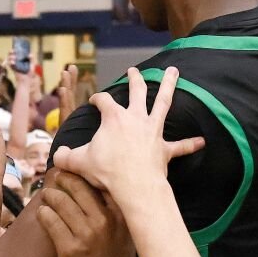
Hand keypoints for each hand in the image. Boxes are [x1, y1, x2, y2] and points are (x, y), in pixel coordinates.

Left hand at [37, 173, 142, 256]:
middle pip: (79, 186)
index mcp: (122, 215)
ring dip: (50, 195)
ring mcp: (88, 234)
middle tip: (56, 177)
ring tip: (47, 195)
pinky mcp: (70, 249)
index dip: (85, 172)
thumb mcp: (126, 236)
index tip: (75, 168)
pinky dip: (44, 214)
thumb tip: (103, 189)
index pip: (101, 182)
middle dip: (64, 178)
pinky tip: (42, 214)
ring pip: (61, 201)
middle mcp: (106, 221)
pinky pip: (51, 221)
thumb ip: (116, 214)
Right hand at [50, 67, 203, 202]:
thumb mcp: (79, 162)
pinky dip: (190, 144)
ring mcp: (153, 131)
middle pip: (137, 91)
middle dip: (135, 79)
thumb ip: (65, 157)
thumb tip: (56, 157)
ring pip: (163, 103)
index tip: (94, 102)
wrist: (133, 185)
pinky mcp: (165, 149)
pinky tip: (201, 141)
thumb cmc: (107, 171)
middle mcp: (135, 118)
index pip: (104, 100)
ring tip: (175, 71)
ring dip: (169, 86)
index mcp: (114, 118)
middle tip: (134, 71)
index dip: (98, 99)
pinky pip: (180, 146)